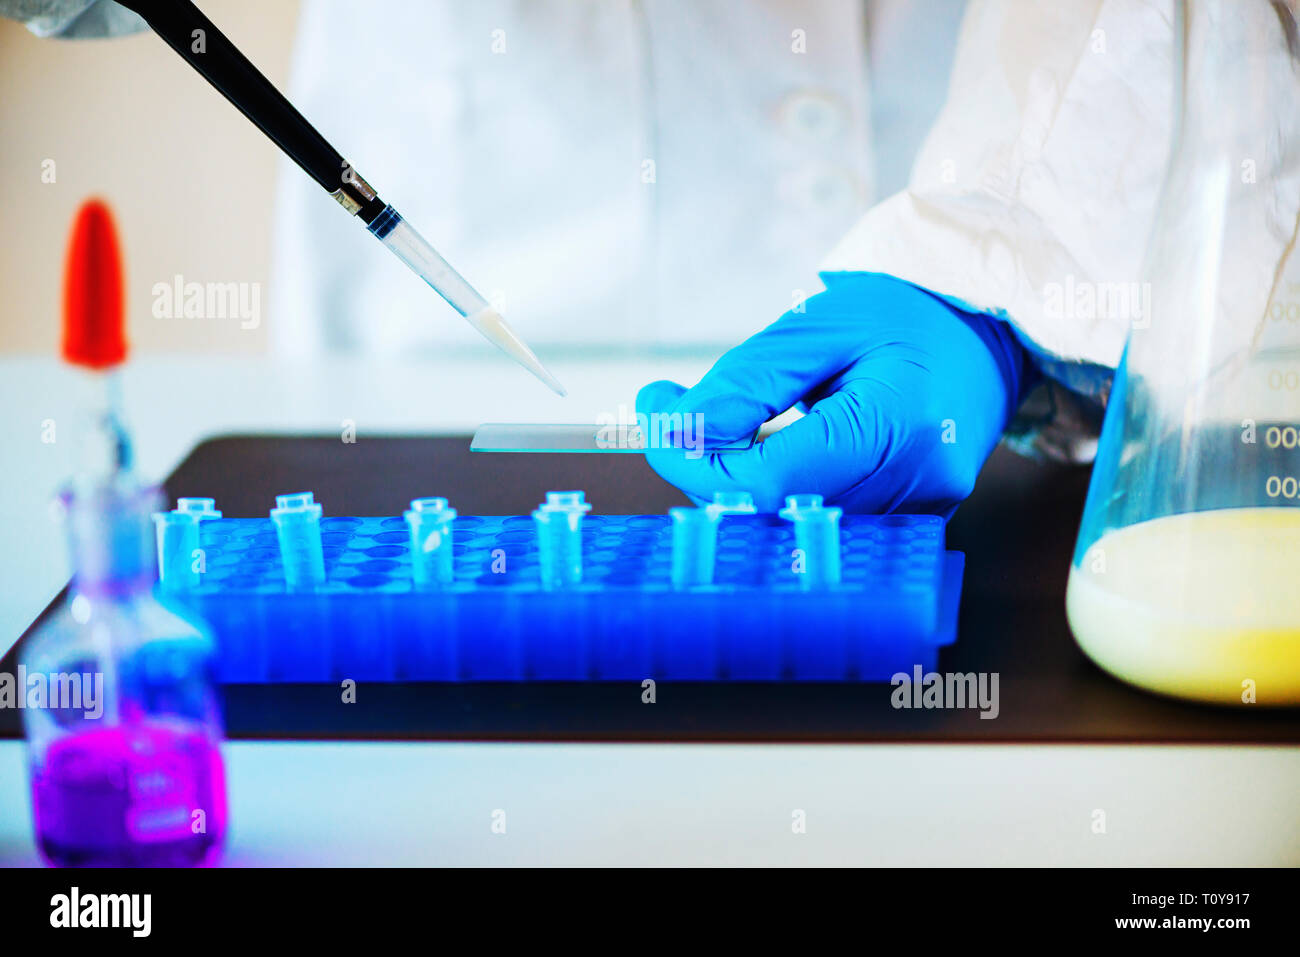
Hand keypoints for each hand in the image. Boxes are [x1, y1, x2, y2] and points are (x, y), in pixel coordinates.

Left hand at [636, 273, 1030, 516]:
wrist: (984, 330)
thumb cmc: (907, 316)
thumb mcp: (820, 325)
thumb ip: (747, 382)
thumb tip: (678, 428)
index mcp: (900, 425)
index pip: (769, 482)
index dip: (696, 462)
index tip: (658, 417)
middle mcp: (917, 484)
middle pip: (775, 510)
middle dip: (706, 467)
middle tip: (674, 408)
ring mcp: (919, 510)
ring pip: (791, 520)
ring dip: (736, 479)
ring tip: (723, 420)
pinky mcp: (909, 519)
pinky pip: (821, 518)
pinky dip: (776, 488)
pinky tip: (766, 447)